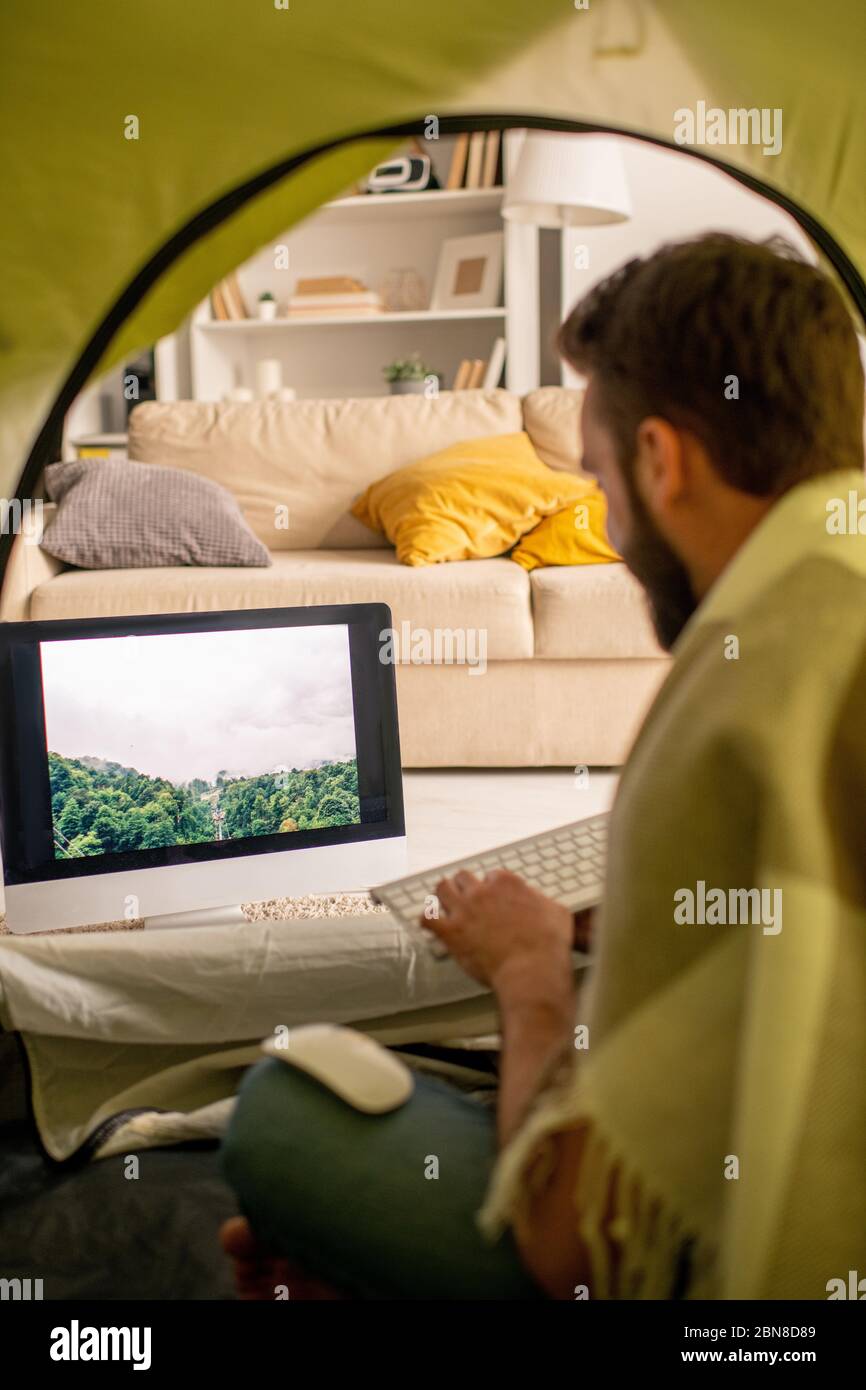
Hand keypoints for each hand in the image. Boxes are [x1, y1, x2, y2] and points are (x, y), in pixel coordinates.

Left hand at [423, 869, 574, 993]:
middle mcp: (481, 891)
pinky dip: (427, 919)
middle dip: (464, 887)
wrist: (531, 970)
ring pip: (442, 889)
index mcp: (506, 883)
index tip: (493, 899)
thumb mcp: (556, 912)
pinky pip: (427, 918)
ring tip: (444, 904)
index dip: (491, 889)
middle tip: (466, 898)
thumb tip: (541, 903)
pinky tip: (431, 924)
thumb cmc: (548, 944)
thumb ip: (542, 902)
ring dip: (443, 896)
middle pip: (463, 877)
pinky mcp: (451, 932)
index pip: (491, 876)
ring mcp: (463, 910)